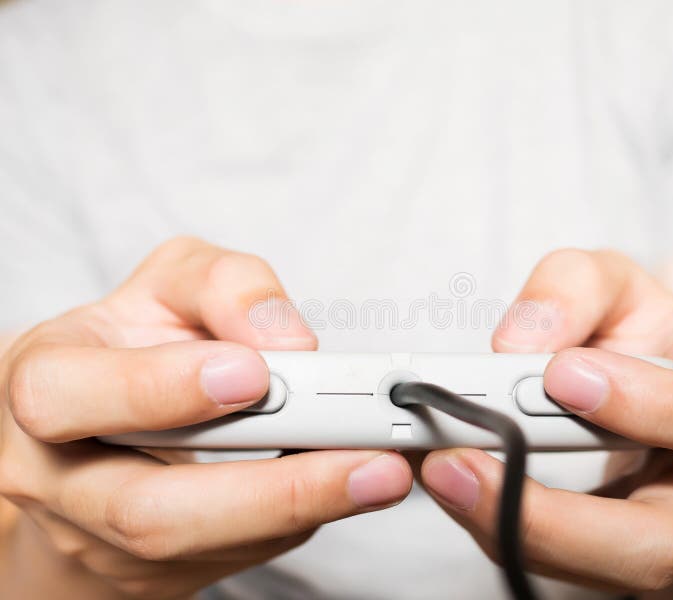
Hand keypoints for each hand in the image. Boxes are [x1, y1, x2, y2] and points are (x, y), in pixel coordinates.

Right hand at [0, 237, 411, 599]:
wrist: (95, 433)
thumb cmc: (133, 345)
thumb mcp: (169, 284)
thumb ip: (224, 285)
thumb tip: (289, 342)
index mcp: (47, 386)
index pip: (67, 396)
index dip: (159, 389)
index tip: (255, 375)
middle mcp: (61, 477)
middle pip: (149, 511)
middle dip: (271, 490)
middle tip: (367, 459)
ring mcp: (105, 538)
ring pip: (199, 549)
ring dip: (302, 514)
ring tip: (382, 475)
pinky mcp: (155, 571)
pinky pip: (235, 556)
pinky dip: (299, 520)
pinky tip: (349, 486)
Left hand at [420, 249, 672, 593]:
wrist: (662, 402)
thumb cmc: (644, 342)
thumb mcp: (617, 286)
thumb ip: (573, 290)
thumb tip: (518, 345)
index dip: (654, 404)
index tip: (561, 374)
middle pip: (657, 545)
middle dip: (552, 518)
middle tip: (461, 462)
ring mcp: (663, 537)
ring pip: (597, 575)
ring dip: (506, 529)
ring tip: (441, 472)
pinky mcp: (610, 558)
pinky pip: (555, 566)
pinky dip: (495, 527)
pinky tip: (453, 483)